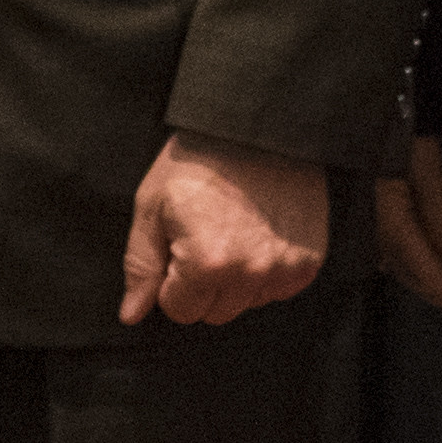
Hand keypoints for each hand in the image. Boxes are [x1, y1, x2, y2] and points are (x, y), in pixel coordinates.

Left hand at [119, 131, 326, 328]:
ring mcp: (286, 268)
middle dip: (203, 284)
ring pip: (248, 303)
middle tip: (204, 235)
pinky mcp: (309, 261)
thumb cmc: (198, 161)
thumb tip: (131, 315)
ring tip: (232, 231)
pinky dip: (265, 270)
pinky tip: (257, 233)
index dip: (172, 280)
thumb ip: (141, 266)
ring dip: (236, 279)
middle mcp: (252, 273)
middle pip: (215, 313)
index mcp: (207, 263)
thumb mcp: (152, 206)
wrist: (254, 127)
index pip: (180, 310)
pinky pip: (278, 289)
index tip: (179, 244)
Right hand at [374, 136, 441, 347]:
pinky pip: (404, 253)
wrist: (353, 93)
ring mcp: (368, 223)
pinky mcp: (371, 212)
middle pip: (422, 280)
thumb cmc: (391, 115)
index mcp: (388, 217)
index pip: (434, 276)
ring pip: (411, 270)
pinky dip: (430, 270)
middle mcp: (375, 229)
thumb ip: (438, 201)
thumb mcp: (421, 152)